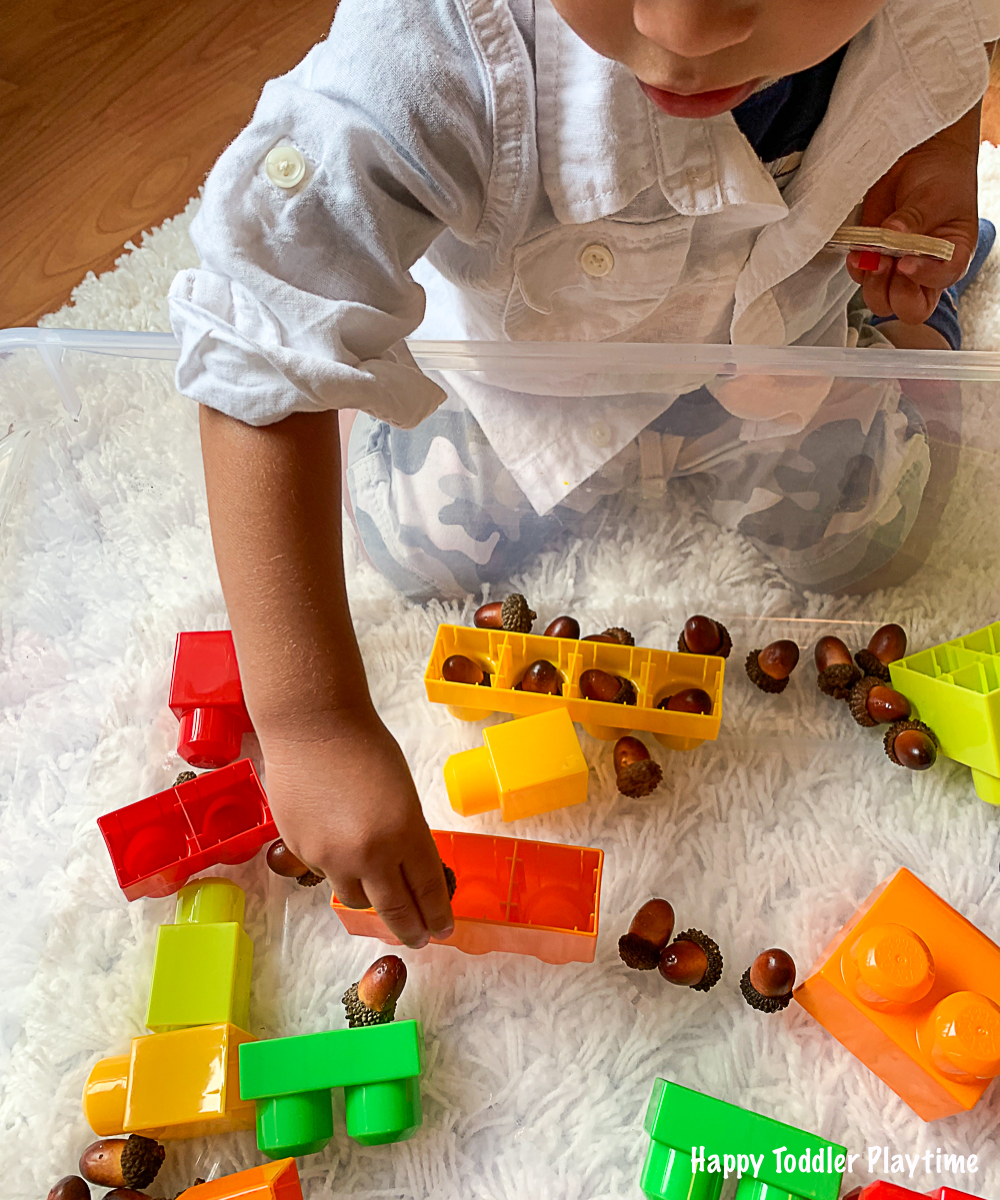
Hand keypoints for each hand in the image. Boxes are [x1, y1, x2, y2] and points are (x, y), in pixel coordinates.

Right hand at [259, 705, 453, 948]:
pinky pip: (326, 874)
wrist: (313, 727)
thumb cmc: (366, 748)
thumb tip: (410, 869)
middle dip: (412, 929)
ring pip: (357, 898)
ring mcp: (331, 856)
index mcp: (404, 832)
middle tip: (421, 938)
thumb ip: (408, 835)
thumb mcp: (404, 793)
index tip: (444, 928)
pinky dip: (339, 869)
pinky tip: (341, 849)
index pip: (427, 889)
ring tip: (379, 890)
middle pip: (395, 909)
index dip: (438, 914)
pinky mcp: (302, 852)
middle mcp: (368, 852)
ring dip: (372, 898)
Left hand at [846, 104, 980, 324]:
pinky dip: (857, 268)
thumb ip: (914, 219)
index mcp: (953, 257)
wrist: (920, 158)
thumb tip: (893, 236)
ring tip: (872, 256)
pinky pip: (861, 278)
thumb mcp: (935, 195)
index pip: (941, 282)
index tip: (907, 261)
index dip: (923, 278)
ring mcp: (897, 267)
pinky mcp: (874, 257)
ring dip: (873, 283)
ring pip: (882, 300)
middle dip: (896, 292)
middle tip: (888, 262)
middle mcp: (926, 270)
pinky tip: (858, 251)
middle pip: (910, 307)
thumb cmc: (941, 176)